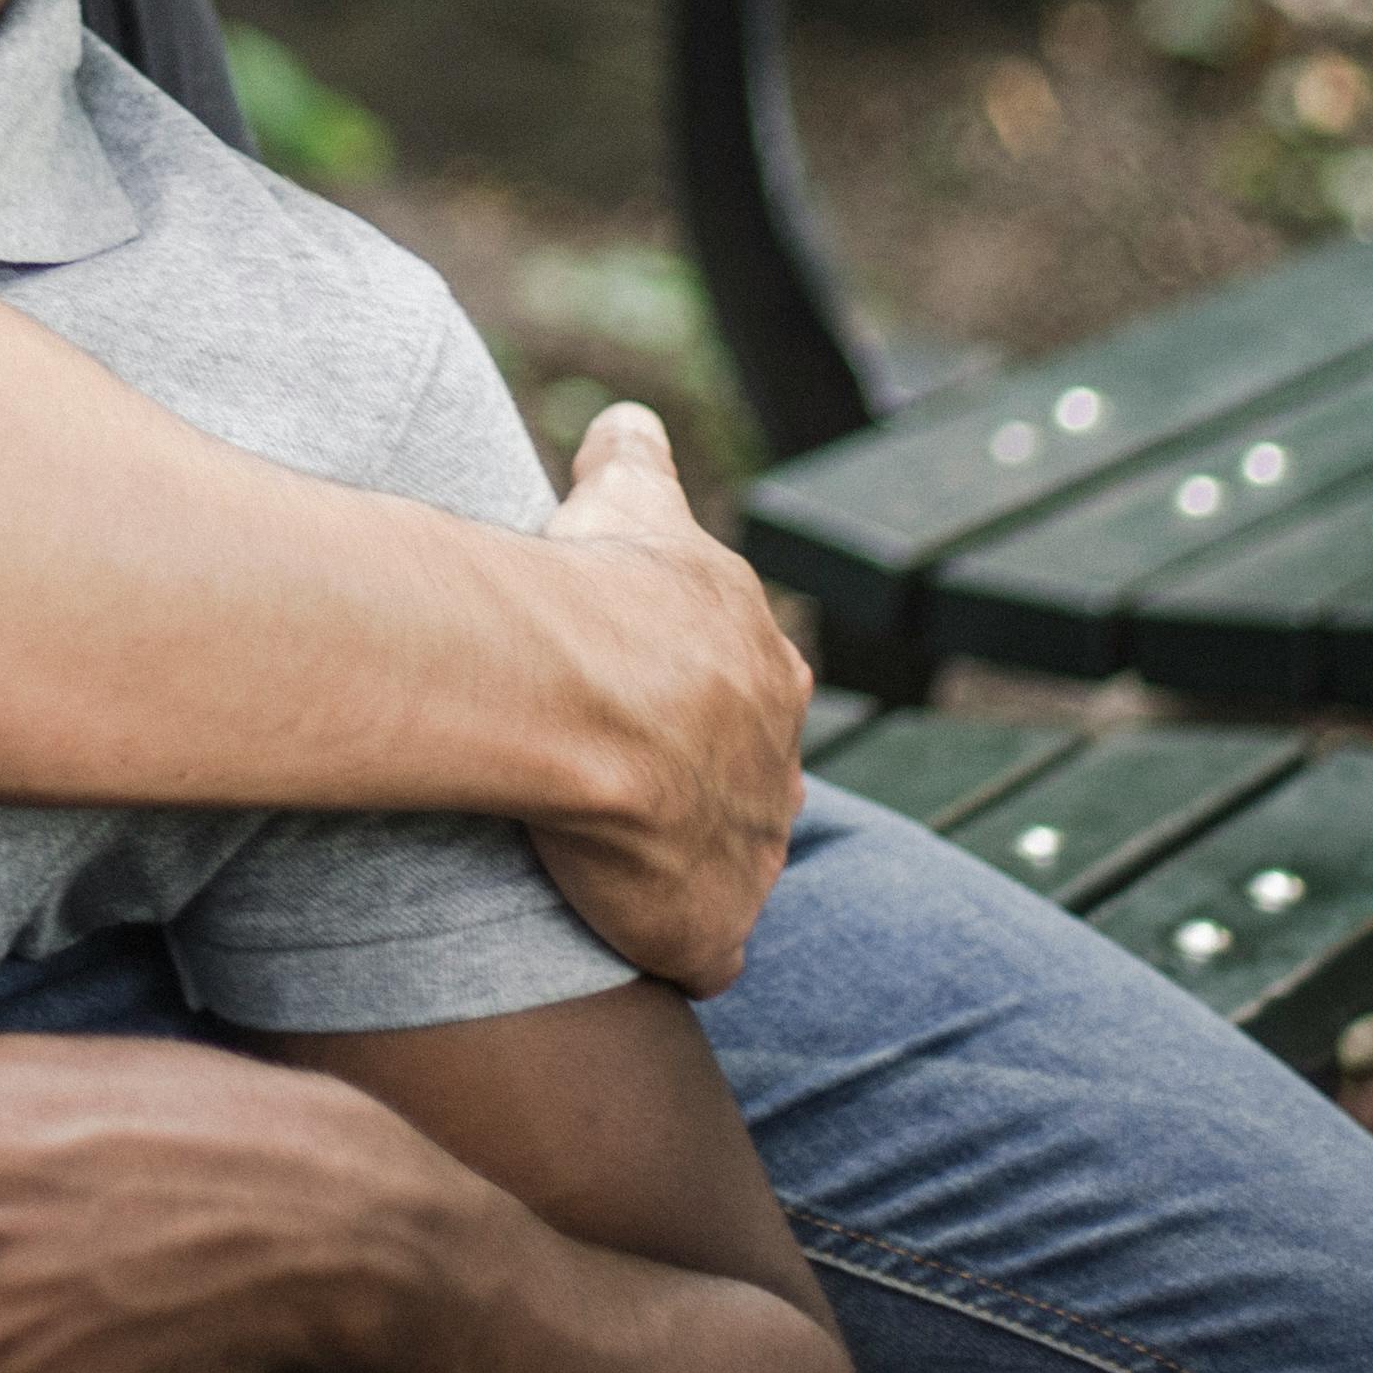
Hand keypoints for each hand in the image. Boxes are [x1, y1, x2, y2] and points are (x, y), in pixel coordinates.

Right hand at [524, 406, 811, 995]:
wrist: (594, 693)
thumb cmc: (610, 587)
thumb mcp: (628, 495)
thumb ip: (634, 456)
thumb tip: (625, 419)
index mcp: (767, 670)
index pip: (753, 690)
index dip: (701, 698)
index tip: (653, 701)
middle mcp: (778, 764)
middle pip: (758, 784)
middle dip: (714, 788)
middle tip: (639, 786)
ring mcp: (753, 854)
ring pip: (737, 867)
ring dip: (692, 869)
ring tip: (627, 864)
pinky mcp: (711, 930)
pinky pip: (704, 953)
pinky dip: (680, 949)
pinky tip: (639, 941)